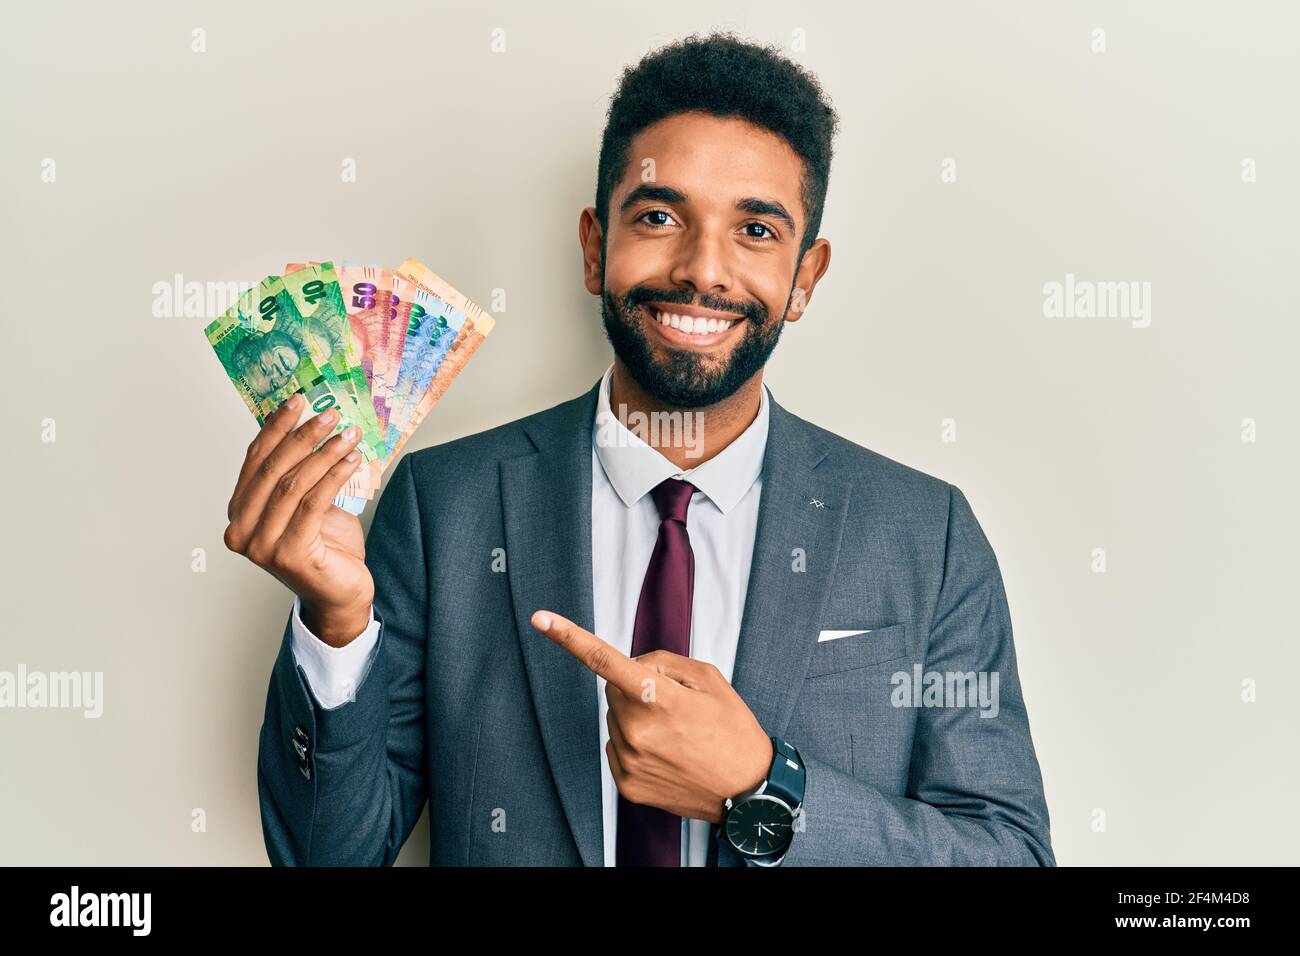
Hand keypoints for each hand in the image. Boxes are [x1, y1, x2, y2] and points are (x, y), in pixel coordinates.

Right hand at [223, 394, 373, 646]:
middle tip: (328, 414)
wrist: (341, 594)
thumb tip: (311, 422)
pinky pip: (312, 504)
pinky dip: (334, 477)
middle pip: (271, 469)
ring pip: (292, 485)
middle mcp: (242, 531)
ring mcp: (261, 546)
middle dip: (301, 436)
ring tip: (348, 434)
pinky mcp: (289, 555)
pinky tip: (352, 460)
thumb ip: (298, 473)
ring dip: (323, 454)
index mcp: (239, 513)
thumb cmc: (326, 548)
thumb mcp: (307, 502)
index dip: (275, 428)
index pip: (254, 460)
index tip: (297, 401)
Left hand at [530, 610, 771, 823]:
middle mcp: (637, 729)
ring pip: (616, 719)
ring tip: (675, 734)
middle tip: (673, 705)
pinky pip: (617, 747)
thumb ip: (663, 662)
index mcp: (658, 697)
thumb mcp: (708, 679)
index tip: (540, 619)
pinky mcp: (627, 783)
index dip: (568, 636)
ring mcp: (629, 759)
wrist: (748, 791)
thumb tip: (632, 664)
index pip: (603, 659)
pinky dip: (635, 744)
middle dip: (635, 688)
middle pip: (614, 690)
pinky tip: (665, 753)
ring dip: (636, 718)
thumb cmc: (733, 731)